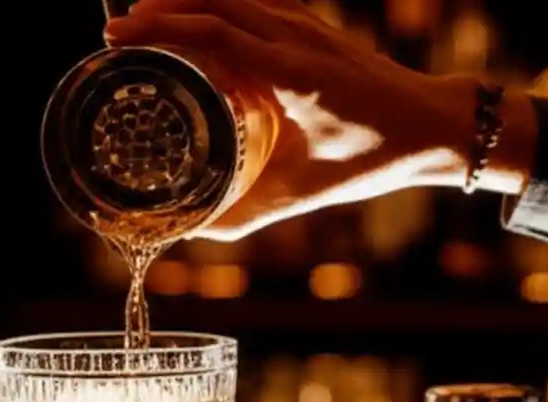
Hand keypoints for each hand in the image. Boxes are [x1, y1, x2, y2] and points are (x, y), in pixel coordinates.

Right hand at [105, 0, 534, 241]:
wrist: (432, 125)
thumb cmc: (372, 158)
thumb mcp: (302, 193)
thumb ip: (244, 213)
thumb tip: (192, 232)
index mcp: (293, 77)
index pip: (216, 35)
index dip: (162, 30)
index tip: (118, 35)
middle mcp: (298, 39)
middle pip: (215, 3)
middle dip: (160, 8)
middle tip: (116, 28)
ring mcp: (306, 25)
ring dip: (186, 0)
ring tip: (144, 16)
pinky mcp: (312, 24)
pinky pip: (253, 1)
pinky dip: (216, 4)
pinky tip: (195, 17)